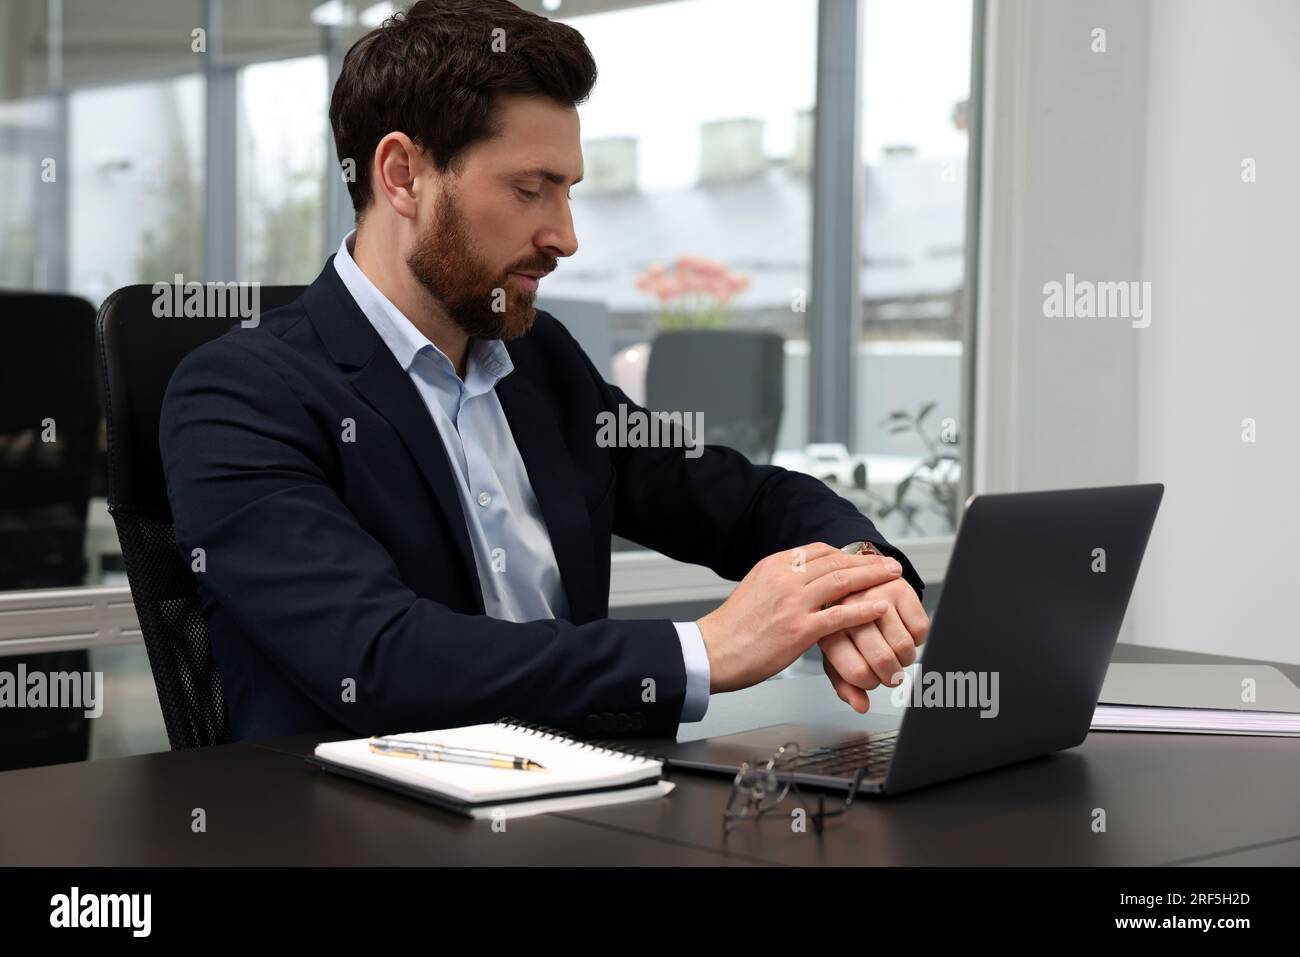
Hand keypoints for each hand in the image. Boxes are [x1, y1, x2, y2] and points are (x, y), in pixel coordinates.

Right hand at [697, 543, 903, 693]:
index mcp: (774, 565)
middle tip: (890, 563)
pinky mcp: (799, 630)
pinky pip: (839, 616)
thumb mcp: (755, 588)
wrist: (714, 651)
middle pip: (836, 561)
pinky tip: (881, 607)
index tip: (864, 558)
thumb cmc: (733, 627)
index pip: (818, 550)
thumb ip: (780, 580)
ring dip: (873, 578)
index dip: (847, 554)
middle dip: (868, 561)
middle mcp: (785, 578)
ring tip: (893, 578)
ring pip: (842, 582)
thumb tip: (801, 577)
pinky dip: (864, 609)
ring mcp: (793, 603)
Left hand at [820, 577, 928, 712]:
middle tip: (889, 672)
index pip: (857, 672)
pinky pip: (921, 631)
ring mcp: (876, 597)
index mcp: (830, 629)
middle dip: (891, 675)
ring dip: (905, 658)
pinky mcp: (901, 589)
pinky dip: (916, 639)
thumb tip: (861, 706)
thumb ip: (844, 684)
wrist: (855, 582)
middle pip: (883, 661)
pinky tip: (902, 629)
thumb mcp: (836, 654)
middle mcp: (851, 610)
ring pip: (904, 648)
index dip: (870, 683)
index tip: (871, 678)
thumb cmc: (844, 624)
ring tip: (893, 649)